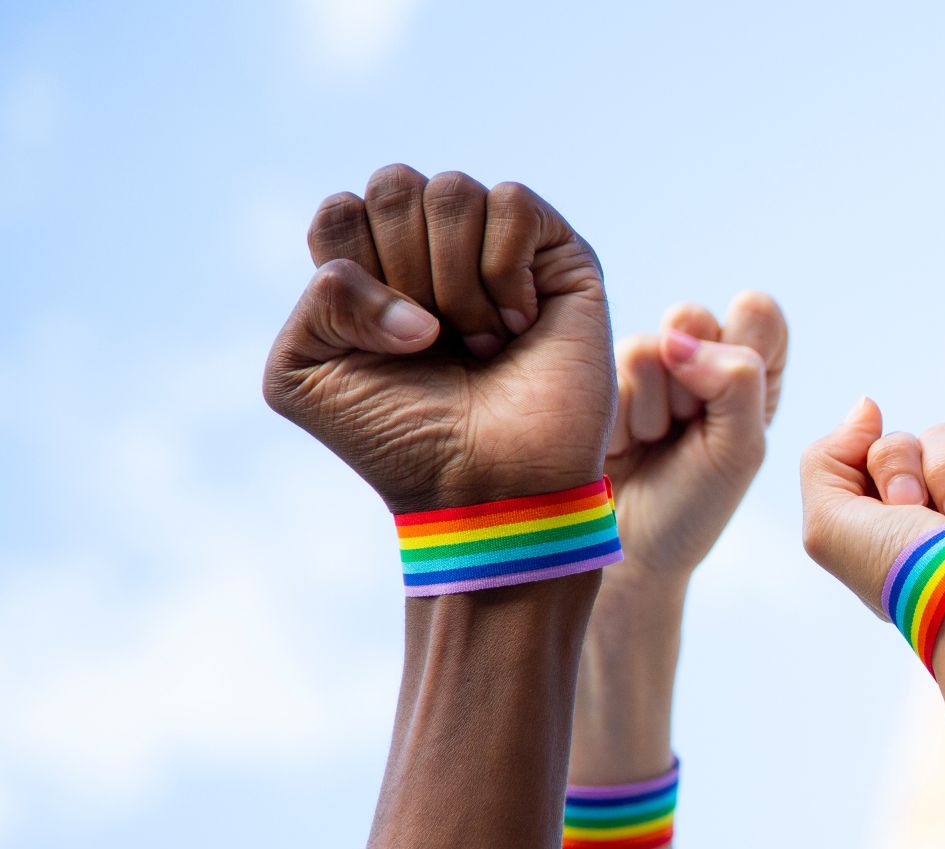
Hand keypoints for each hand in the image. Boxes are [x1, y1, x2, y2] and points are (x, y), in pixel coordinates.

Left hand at [264, 166, 613, 512]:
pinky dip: (504, 271)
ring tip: (479, 342)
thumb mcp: (303, 375)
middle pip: (393, 185)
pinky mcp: (560, 255)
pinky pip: (512, 204)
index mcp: (374, 269)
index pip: (343, 209)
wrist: (486, 486)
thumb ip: (315, 302)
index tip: (382, 341)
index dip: (355, 268)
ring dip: (456, 281)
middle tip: (434, 341)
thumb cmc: (401, 440)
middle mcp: (437, 250)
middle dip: (403, 270)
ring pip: (451, 192)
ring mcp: (500, 249)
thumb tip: (410, 300)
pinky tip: (518, 325)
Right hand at [601, 293, 788, 585]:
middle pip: (694, 318)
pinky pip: (608, 376)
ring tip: (651, 443)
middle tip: (687, 430)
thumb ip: (736, 381)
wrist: (629, 551)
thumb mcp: (740, 450)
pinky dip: (622, 422)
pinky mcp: (596, 378)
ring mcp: (642, 362)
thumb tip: (677, 337)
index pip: (756, 312)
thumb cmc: (693, 504)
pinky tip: (621, 446)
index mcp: (746, 366)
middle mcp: (694, 354)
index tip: (732, 414)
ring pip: (649, 349)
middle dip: (694, 384)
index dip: (743, 358)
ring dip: (654, 410)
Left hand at [799, 399, 944, 619]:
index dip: (867, 473)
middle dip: (902, 473)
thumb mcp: (828, 526)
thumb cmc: (907, 569)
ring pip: (942, 436)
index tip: (886, 511)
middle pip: (896, 443)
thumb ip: (824, 458)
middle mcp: (929, 511)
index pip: (861, 459)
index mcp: (884, 526)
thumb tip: (868, 406)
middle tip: (920, 516)